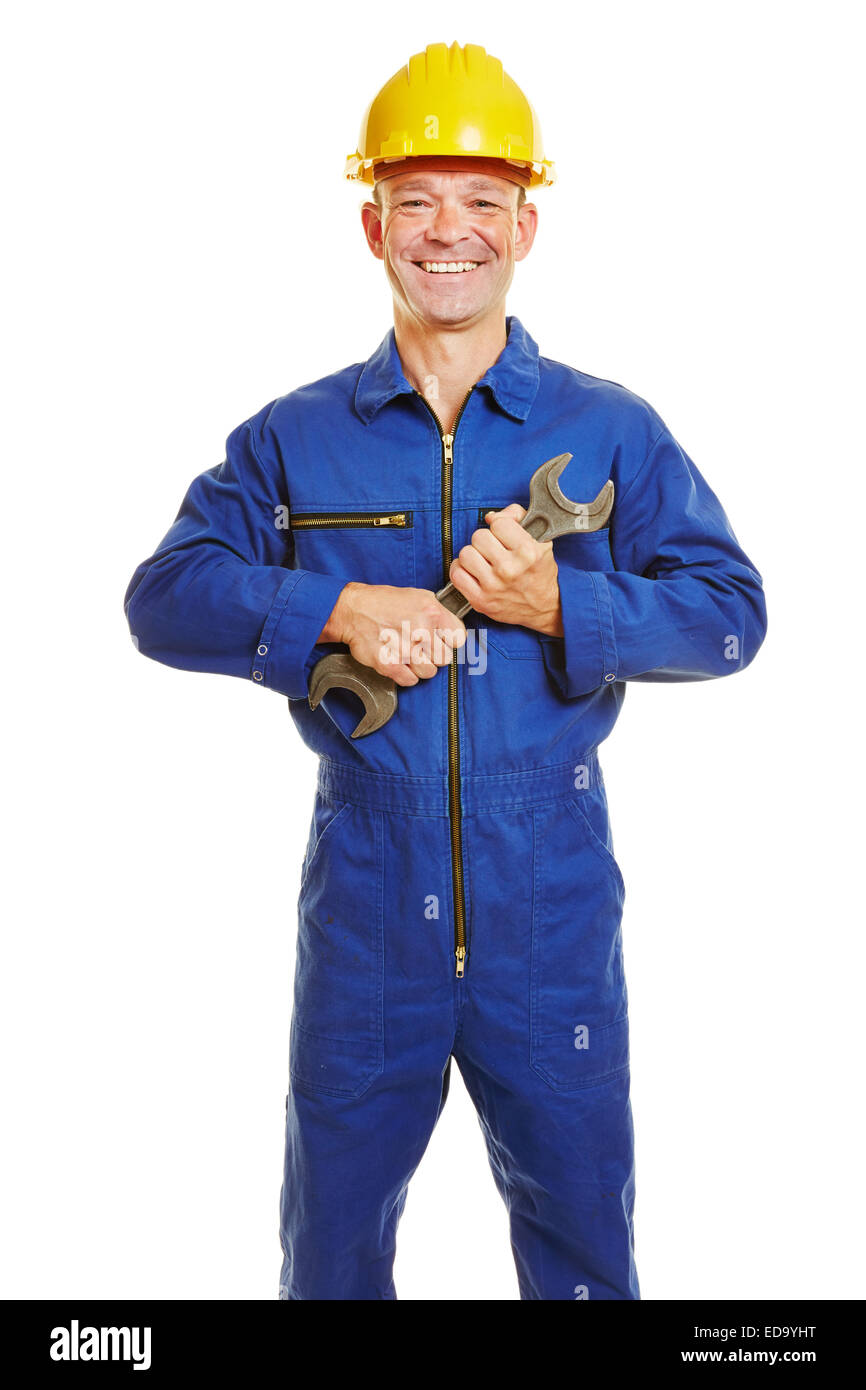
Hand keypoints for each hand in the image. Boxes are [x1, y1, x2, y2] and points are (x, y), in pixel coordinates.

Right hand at [317, 582, 466, 686]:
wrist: (353, 610)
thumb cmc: (384, 602)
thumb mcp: (418, 596)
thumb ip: (439, 613)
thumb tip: (452, 629)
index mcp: (432, 612)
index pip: (459, 638)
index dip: (449, 641)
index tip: (442, 640)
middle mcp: (421, 631)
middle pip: (445, 658)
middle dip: (434, 655)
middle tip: (421, 647)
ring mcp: (405, 650)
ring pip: (429, 672)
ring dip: (420, 666)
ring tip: (408, 654)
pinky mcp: (389, 664)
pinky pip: (410, 680)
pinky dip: (405, 675)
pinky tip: (399, 662)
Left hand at [449, 504, 563, 636]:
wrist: (544, 608)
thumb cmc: (540, 572)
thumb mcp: (541, 541)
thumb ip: (517, 518)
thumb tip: (490, 517)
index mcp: (527, 552)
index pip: (498, 523)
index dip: (501, 527)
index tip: (506, 536)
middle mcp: (509, 569)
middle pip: (479, 536)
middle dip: (486, 541)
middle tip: (495, 550)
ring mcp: (493, 586)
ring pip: (465, 553)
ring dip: (473, 555)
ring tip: (484, 561)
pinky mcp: (480, 600)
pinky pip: (456, 574)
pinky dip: (461, 570)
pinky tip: (473, 571)